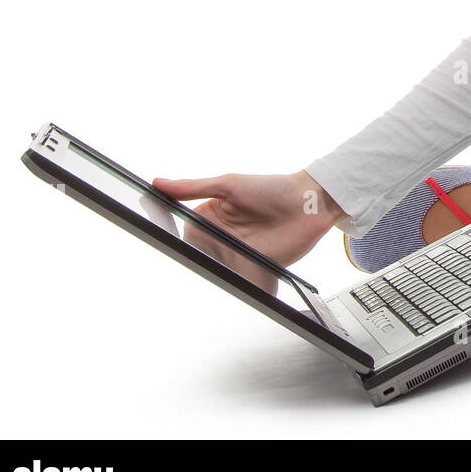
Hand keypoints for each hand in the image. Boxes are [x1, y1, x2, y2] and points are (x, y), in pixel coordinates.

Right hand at [152, 170, 344, 291]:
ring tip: (214, 277)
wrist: (311, 202)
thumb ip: (194, 187)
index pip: (187, 234)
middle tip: (197, 263)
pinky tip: (237, 289)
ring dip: (216, 276)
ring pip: (219, 272)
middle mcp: (223, 237)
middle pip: (201, 256)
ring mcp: (239, 254)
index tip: (170, 243)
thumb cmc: (272, 188)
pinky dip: (239, 289)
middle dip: (198, 261)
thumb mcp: (229, 184)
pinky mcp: (257, 269)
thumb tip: (159, 182)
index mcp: (212, 216)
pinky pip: (242, 283)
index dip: (179, 240)